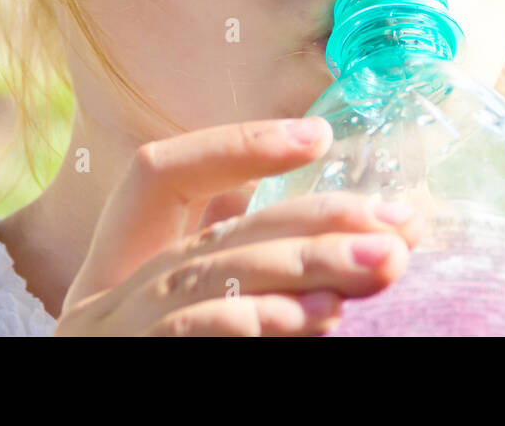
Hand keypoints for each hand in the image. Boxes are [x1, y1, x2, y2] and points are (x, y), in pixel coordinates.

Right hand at [54, 118, 426, 335]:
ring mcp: (109, 339)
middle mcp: (105, 299)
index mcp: (120, 271)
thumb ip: (234, 268)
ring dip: (305, 264)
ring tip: (382, 266)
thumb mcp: (195, 317)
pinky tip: (319, 318)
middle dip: (313, 218)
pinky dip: (256, 319)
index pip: (160, 176)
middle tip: (399, 225)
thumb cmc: (168, 366)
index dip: (234, 145)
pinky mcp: (125, 369)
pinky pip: (191, 332)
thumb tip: (345, 235)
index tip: (319, 136)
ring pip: (211, 274)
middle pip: (212, 231)